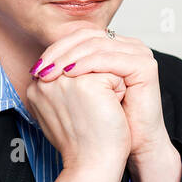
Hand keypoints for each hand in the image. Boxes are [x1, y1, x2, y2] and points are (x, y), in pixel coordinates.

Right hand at [23, 69, 129, 181]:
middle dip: (96, 84)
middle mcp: (46, 80)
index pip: (69, 66)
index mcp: (36, 87)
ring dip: (107, 88)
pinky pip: (115, 75)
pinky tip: (109, 112)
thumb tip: (72, 66)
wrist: (93, 165)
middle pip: (85, 63)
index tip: (84, 114)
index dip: (85, 87)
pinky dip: (118, 93)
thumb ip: (61, 88)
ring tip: (99, 113)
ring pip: (100, 66)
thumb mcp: (63, 111)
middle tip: (93, 115)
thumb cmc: (82, 143)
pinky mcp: (87, 83)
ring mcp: (65, 80)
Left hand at [32, 25, 171, 161]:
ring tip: (51, 72)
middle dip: (61, 52)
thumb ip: (65, 73)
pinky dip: (87, 64)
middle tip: (41, 68)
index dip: (57, 48)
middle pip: (89, 37)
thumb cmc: (105, 125)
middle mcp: (130, 46)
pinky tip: (70, 74)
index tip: (36, 66)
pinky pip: (110, 58)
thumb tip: (37, 65)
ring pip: (97, 45)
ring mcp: (140, 54)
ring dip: (70, 57)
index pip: (82, 36)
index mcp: (116, 47)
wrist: (129, 146)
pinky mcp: (145, 65)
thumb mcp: (80, 92)